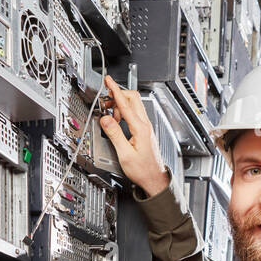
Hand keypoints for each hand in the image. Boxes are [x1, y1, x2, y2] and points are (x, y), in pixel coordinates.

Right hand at [97, 74, 169, 196]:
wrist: (155, 179)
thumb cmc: (143, 170)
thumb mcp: (125, 154)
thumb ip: (114, 135)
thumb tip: (105, 119)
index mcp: (140, 129)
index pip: (125, 104)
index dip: (115, 90)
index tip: (108, 81)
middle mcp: (145, 125)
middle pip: (132, 98)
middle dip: (117, 95)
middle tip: (105, 100)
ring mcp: (146, 126)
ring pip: (134, 105)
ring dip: (120, 105)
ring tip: (110, 117)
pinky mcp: (145, 130)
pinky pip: (134, 114)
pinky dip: (124, 113)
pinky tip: (117, 122)